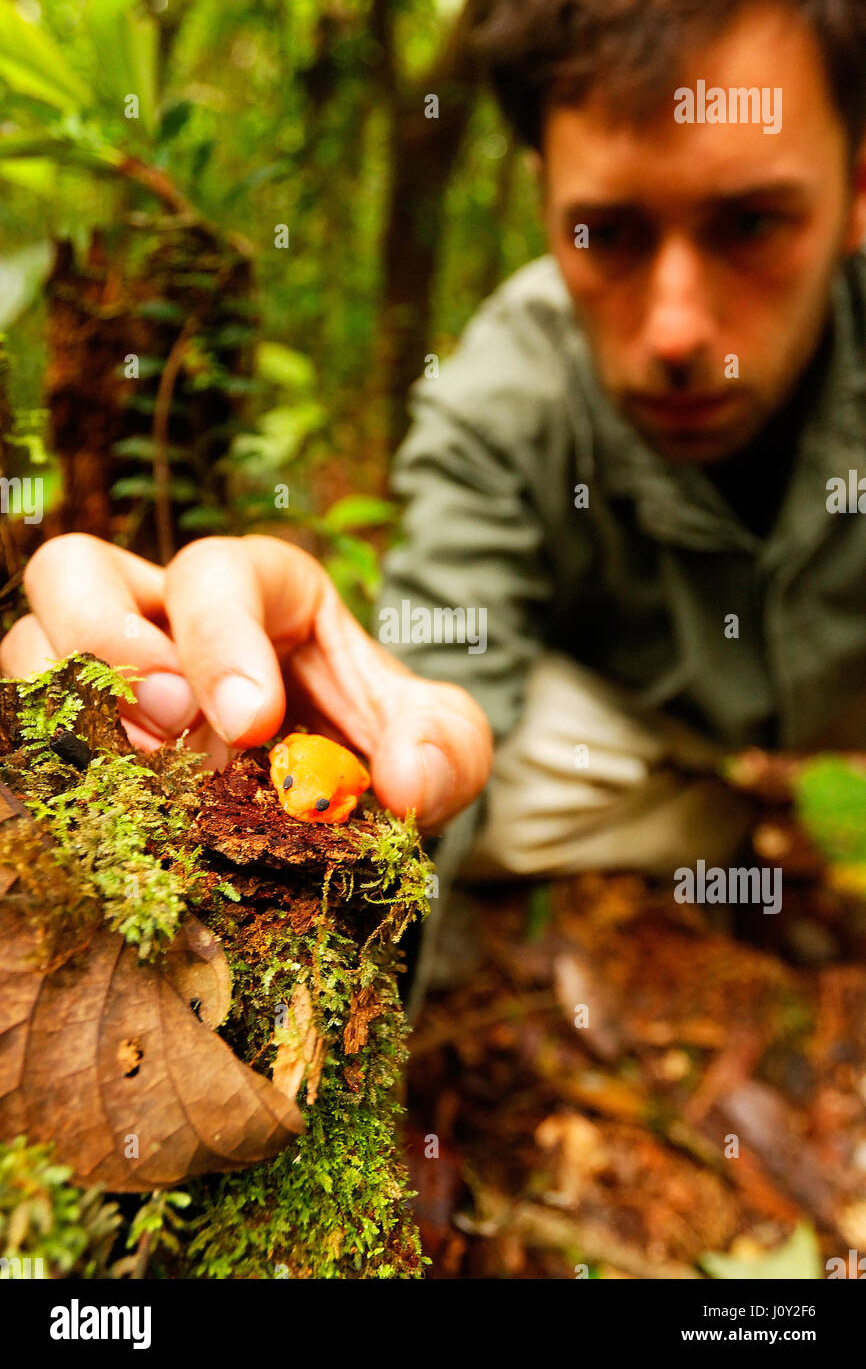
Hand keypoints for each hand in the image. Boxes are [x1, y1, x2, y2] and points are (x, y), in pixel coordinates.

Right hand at [0, 533, 492, 828]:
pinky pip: (30, 729)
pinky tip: (109, 813)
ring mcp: (113, 673)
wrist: (351, 800)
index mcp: (263, 591)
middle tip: (166, 731)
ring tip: (137, 775)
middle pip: (76, 569)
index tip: (250, 725)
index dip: (220, 639)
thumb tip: (400, 784)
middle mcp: (168, 613)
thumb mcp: (445, 743)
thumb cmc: (388, 748)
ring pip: (29, 642)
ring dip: (66, 705)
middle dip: (105, 642)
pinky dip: (53, 767)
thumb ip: (447, 751)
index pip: (217, 574)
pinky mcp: (85, 735)